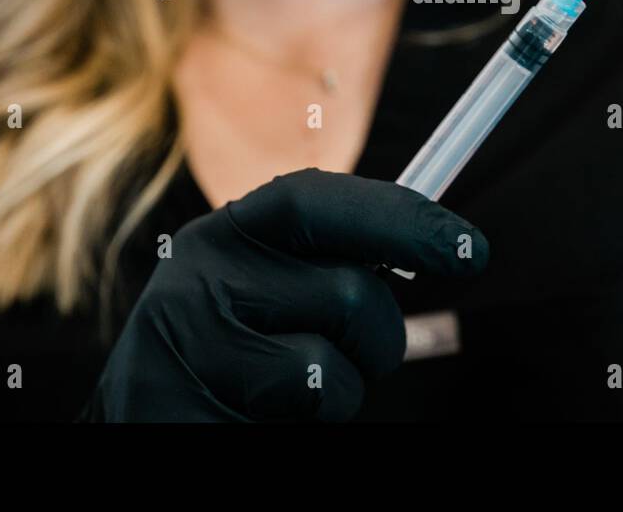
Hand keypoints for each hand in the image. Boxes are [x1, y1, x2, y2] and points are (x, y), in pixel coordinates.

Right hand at [84, 168, 487, 420]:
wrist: (151, 416)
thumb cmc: (238, 354)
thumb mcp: (274, 286)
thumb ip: (335, 258)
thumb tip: (451, 241)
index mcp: (226, 232)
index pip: (315, 201)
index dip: (400, 217)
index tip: (472, 247)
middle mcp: (200, 276)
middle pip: (347, 291)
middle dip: (382, 333)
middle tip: (366, 349)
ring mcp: (192, 345)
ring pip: (333, 363)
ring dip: (345, 383)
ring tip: (298, 387)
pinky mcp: (193, 404)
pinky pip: (307, 406)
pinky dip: (317, 420)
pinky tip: (272, 414)